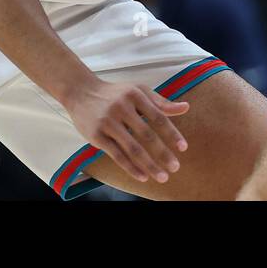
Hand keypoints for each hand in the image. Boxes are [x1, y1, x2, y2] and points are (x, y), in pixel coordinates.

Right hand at [64, 79, 188, 184]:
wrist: (80, 92)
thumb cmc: (115, 93)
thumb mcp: (138, 90)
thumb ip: (161, 102)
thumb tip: (186, 108)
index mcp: (135, 95)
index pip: (158, 117)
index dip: (172, 133)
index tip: (183, 148)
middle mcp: (121, 107)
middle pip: (147, 135)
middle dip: (163, 153)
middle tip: (175, 168)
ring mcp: (108, 122)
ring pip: (132, 148)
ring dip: (149, 165)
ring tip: (162, 177)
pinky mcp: (96, 135)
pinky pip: (116, 155)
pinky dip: (131, 167)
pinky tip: (142, 176)